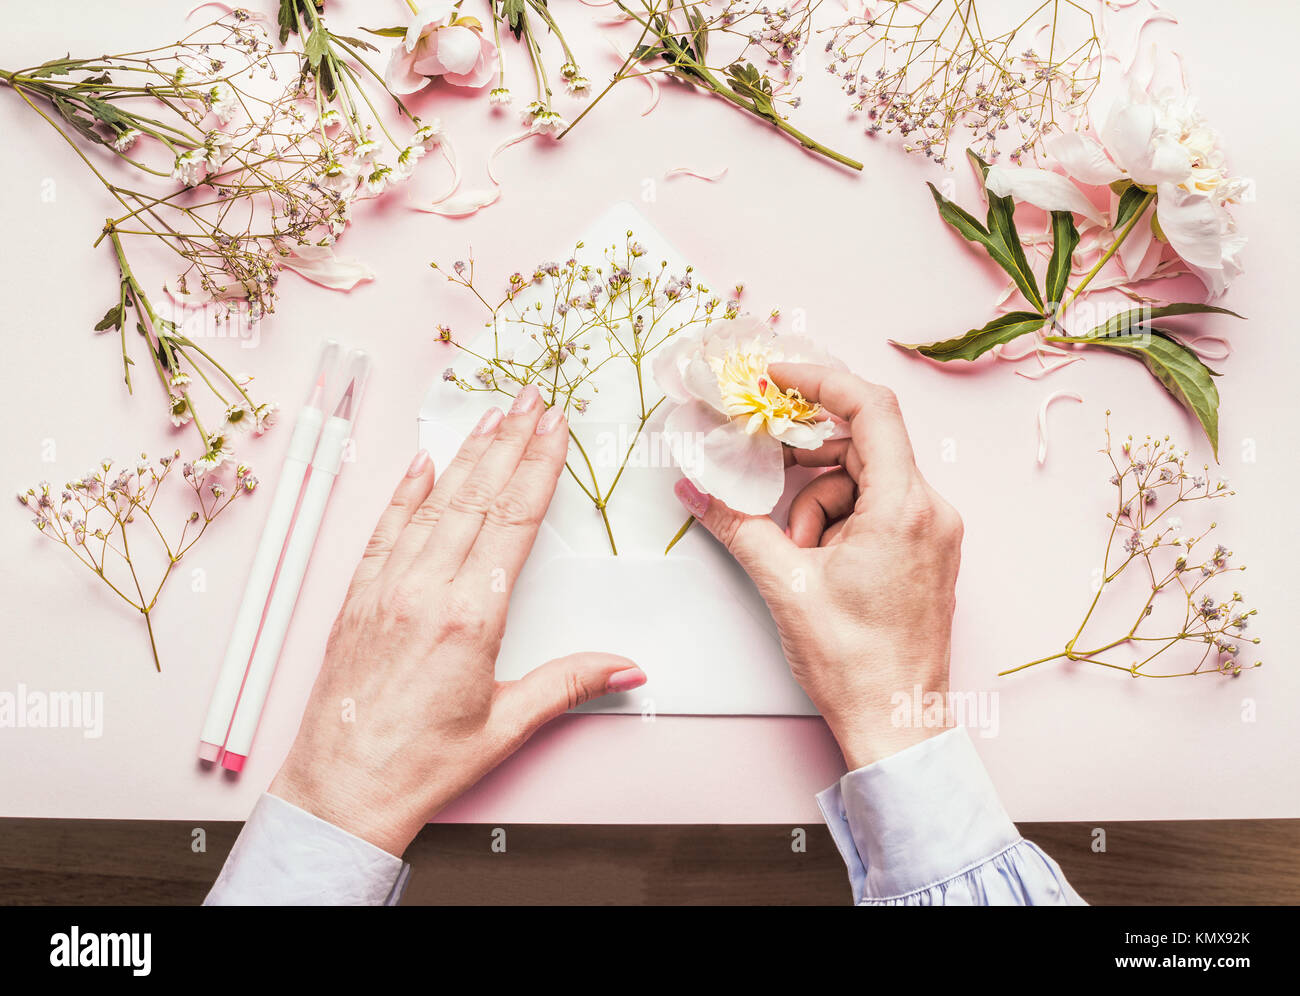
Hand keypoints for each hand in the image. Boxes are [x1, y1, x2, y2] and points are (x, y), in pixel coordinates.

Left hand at [271, 384, 645, 855]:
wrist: (340, 793)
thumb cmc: (420, 766)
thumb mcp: (507, 727)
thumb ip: (569, 684)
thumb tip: (628, 665)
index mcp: (469, 618)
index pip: (514, 520)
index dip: (538, 466)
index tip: (554, 426)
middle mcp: (423, 591)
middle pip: (476, 497)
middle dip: (510, 440)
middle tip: (532, 397)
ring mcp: (384, 589)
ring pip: (432, 504)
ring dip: (465, 455)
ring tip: (491, 415)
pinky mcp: (355, 600)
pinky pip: (384, 531)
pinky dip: (405, 493)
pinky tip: (421, 464)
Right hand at [675, 365, 961, 769]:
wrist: (895, 723)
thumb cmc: (853, 663)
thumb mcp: (784, 584)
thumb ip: (736, 524)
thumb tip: (693, 488)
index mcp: (904, 509)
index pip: (871, 409)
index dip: (821, 380)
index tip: (778, 375)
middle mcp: (932, 511)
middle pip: (862, 447)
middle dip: (808, 463)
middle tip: (766, 473)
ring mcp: (935, 532)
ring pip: (866, 481)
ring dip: (821, 505)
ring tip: (800, 557)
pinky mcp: (928, 551)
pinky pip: (879, 507)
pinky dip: (841, 520)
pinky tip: (819, 561)